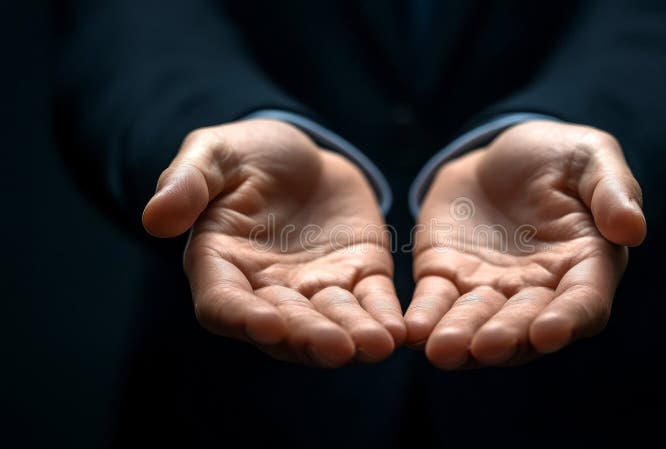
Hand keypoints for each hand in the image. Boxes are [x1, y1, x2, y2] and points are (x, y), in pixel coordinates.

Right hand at [142, 119, 404, 366]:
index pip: (223, 302)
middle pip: (285, 324)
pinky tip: (401, 332)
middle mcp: (267, 288)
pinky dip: (384, 317)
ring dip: (353, 336)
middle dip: (310, 336)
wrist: (303, 153)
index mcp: (221, 263)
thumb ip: (187, 182)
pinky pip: (371, 301)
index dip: (242, 317)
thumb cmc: (248, 154)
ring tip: (378, 345)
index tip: (267, 325)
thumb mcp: (214, 154)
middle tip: (337, 348)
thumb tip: (155, 219)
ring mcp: (316, 287)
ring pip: (332, 321)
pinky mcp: (358, 275)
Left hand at [405, 121, 645, 368]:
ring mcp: (489, 288)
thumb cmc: (557, 156)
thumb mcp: (591, 157)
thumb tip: (633, 229)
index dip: (568, 319)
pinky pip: (434, 302)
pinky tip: (410, 332)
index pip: (583, 302)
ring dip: (461, 338)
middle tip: (486, 345)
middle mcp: (538, 289)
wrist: (499, 154)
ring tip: (443, 350)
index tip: (548, 332)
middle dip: (506, 335)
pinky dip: (424, 318)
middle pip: (525, 322)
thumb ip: (613, 190)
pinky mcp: (447, 277)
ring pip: (477, 322)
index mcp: (584, 265)